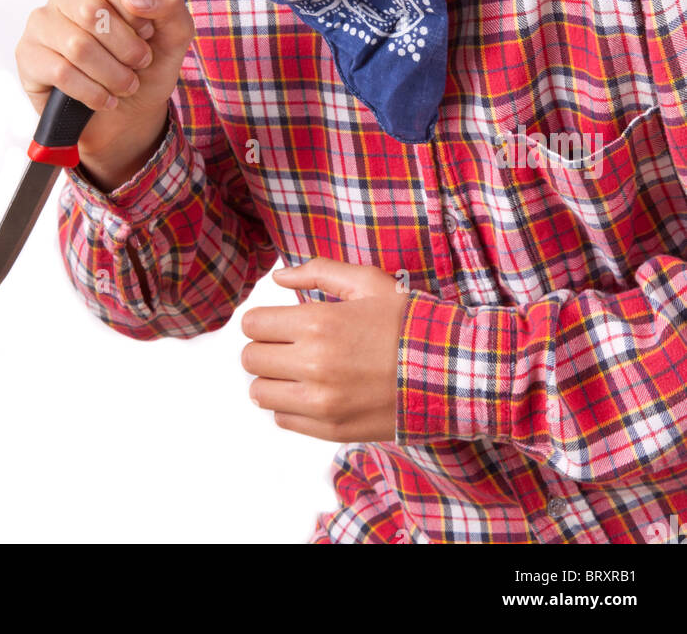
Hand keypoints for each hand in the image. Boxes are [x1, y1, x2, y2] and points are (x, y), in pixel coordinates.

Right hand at [15, 0, 193, 175]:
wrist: (128, 114)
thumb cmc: (148, 65)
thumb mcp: (174, 32)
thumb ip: (168, 2)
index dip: (132, 8)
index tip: (148, 32)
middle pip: (91, 11)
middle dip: (126, 47)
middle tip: (140, 63)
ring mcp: (42, 23)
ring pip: (77, 46)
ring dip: (113, 74)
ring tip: (127, 85)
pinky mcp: (28, 55)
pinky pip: (61, 73)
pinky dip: (93, 92)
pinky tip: (105, 99)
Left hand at [240, 257, 410, 441]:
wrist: (450, 372)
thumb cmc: (408, 323)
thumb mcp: (368, 282)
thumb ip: (318, 272)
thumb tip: (278, 277)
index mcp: (318, 322)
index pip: (252, 324)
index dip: (263, 320)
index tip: (278, 322)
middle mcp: (313, 364)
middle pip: (251, 358)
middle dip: (265, 348)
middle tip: (288, 345)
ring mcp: (321, 402)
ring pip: (260, 393)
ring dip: (273, 379)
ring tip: (297, 370)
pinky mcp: (331, 430)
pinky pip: (283, 420)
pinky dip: (291, 406)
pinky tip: (314, 392)